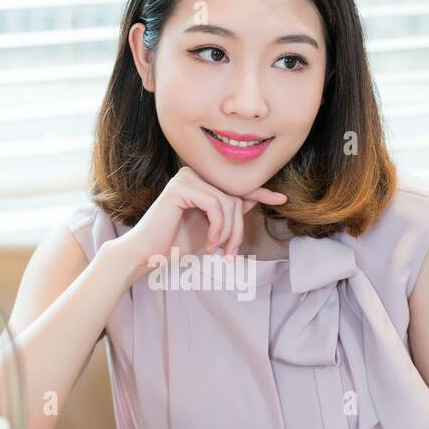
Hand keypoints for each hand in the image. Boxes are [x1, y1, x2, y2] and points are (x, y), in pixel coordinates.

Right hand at [122, 165, 287, 268]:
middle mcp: (193, 174)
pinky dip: (217, 229)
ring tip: (218, 251)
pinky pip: (216, 205)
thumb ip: (227, 212)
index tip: (282, 199)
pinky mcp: (181, 187)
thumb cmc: (174, 243)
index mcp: (200, 182)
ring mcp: (186, 178)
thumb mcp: (210, 228)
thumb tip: (252, 198)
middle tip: (230, 254)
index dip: (260, 193)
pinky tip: (208, 244)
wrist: (147, 254)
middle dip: (238, 229)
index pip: (235, 186)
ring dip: (228, 233)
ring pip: (228, 202)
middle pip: (235, 197)